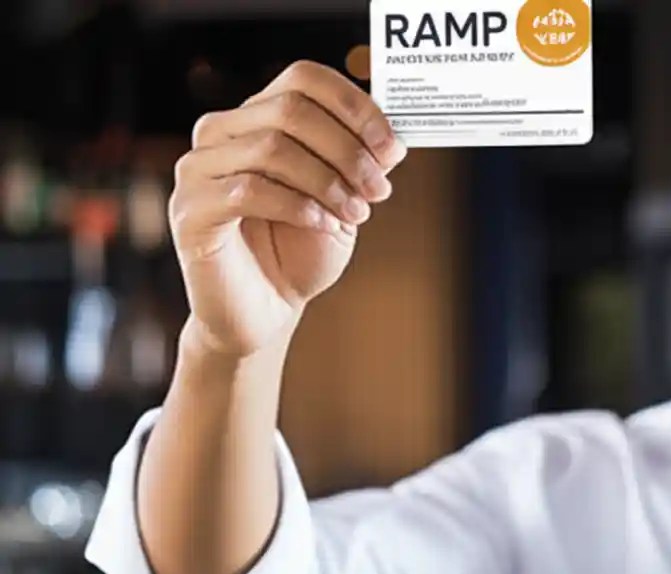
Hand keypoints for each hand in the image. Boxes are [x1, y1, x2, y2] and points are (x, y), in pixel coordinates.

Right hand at [168, 60, 406, 358]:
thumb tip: (394, 139)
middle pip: (290, 109)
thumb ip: (360, 164)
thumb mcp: (342, 200)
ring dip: (328, 182)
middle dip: (347, 149)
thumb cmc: (300, 252)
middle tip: (379, 189)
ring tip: (356, 214)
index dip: (355, 107)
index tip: (393, 149)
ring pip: (271, 149)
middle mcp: (220, 133)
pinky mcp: (189, 211)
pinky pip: (248, 191)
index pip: (304, 79)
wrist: (265, 312)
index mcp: (256, 118)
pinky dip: (297, 206)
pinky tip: (322, 225)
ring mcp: (197, 170)